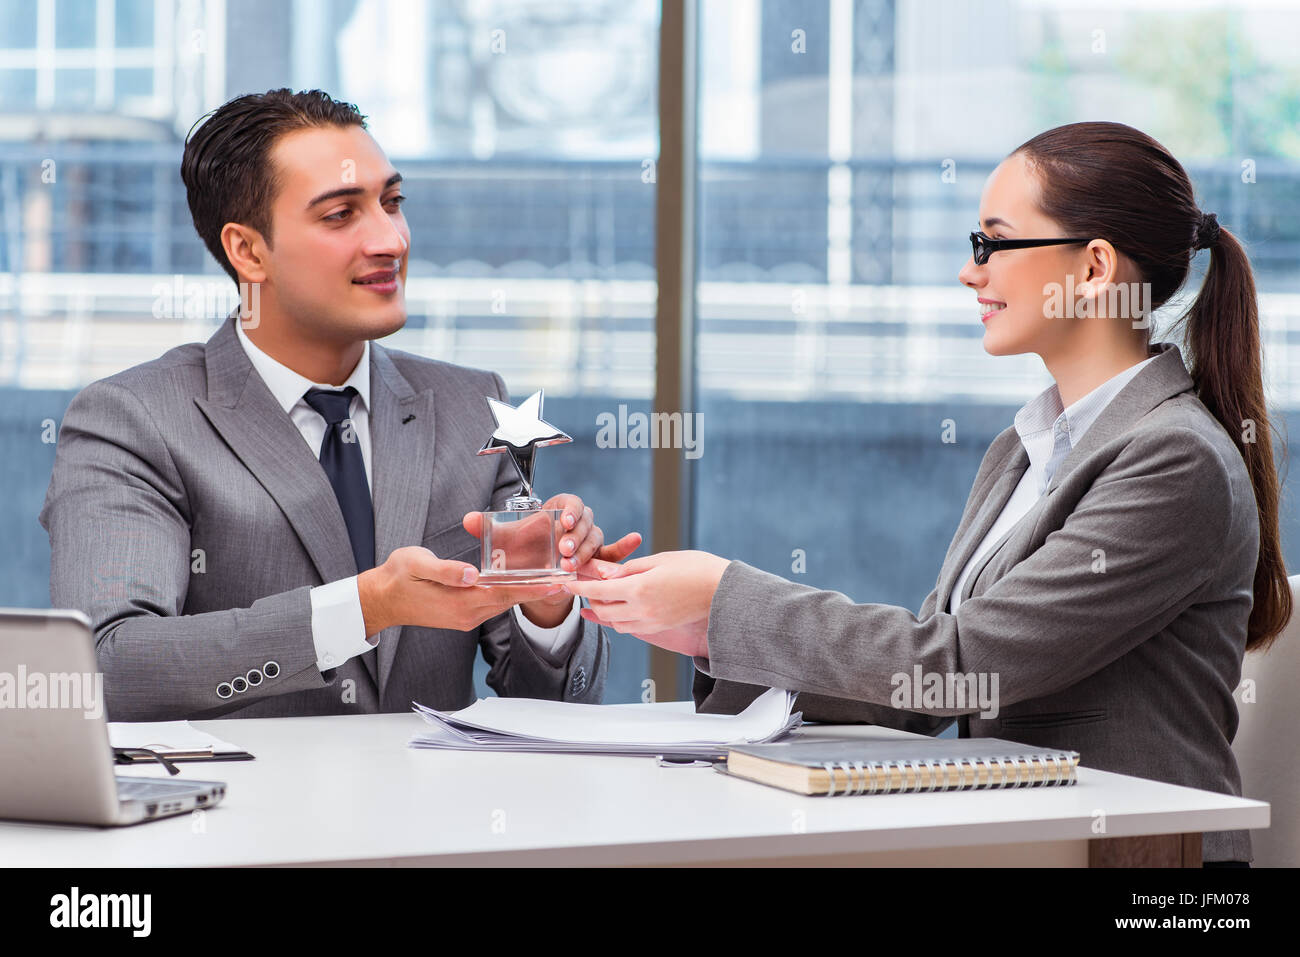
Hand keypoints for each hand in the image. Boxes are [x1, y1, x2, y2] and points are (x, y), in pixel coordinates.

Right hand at [356, 546, 563, 636]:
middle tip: (565, 579)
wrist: (380, 600)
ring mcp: (465, 618)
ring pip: (502, 603)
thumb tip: (472, 574)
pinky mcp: (461, 615)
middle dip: (538, 590)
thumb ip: (447, 570)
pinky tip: (520, 584)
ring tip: (551, 580)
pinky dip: (509, 594)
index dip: (532, 587)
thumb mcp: (418, 564)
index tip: (556, 582)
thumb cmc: (397, 577)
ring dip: (525, 592)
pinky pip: (491, 605)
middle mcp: (467, 614)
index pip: (504, 593)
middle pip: (509, 600)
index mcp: (459, 601)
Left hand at [463, 494, 642, 627]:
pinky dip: (624, 545)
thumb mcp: (505, 542)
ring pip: (597, 540)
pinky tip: (634, 540)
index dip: (572, 510)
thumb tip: (467, 519)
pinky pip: (614, 551)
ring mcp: (590, 540)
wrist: (533, 575)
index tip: (565, 522)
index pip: (571, 503)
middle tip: (564, 551)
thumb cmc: (523, 552)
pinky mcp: (598, 559)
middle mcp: (577, 523)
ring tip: (573, 565)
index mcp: (558, 510)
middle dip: (577, 537)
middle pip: (587, 522)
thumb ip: (486, 529)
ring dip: (587, 551)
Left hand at [561, 550, 729, 657]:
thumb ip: (628, 569)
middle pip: (603, 610)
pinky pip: (631, 628)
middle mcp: (642, 610)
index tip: (568, 582)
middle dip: (590, 599)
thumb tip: (603, 572)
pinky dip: (620, 619)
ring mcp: (651, 622)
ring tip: (600, 597)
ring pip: (615, 623)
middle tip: (584, 585)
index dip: (580, 586)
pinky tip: (620, 609)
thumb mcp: (659, 560)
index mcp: (639, 589)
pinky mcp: (660, 628)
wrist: (724, 591)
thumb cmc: (696, 568)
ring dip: (604, 611)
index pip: (598, 590)